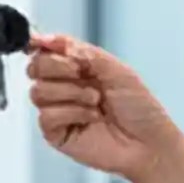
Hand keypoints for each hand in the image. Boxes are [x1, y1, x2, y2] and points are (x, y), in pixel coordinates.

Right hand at [27, 33, 181, 180]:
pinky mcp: (56, 134)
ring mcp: (58, 110)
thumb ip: (83, 52)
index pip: (47, 50)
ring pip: (38, 92)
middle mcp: (64, 87)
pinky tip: (92, 118)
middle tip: (80, 73)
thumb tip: (49, 39)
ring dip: (71, 92)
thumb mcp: (116, 69)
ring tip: (95, 101)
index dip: (42, 44)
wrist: (148, 143)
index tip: (45, 44)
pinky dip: (71, 113)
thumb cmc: (139, 108)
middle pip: (34, 68)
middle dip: (56, 66)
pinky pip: (46, 116)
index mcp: (78, 68)